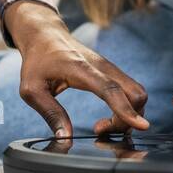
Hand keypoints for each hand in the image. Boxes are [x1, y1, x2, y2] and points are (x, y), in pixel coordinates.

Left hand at [4, 0, 149, 138]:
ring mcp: (110, 68)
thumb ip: (50, 113)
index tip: (141, 126)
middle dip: (127, 120)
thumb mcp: (31, 90)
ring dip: (127, 116)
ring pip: (137, 94)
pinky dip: (126, 109)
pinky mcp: (112, 73)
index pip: (110, 89)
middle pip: (135, 94)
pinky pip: (131, 92)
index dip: (126, 110)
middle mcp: (102, 66)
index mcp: (81, 69)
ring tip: (101, 125)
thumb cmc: (37, 61)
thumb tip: (65, 137)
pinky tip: (107, 116)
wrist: (45, 36)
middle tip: (100, 129)